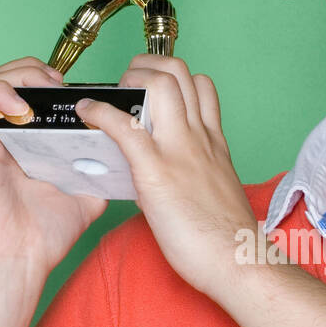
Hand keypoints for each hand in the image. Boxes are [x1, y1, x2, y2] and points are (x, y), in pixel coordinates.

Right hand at [0, 57, 107, 286]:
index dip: (55, 82)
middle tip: (61, 83)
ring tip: (44, 88)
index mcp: (31, 146)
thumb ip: (101, 172)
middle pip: (12, 79)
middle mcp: (7, 138)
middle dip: (37, 70)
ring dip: (21, 73)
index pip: (36, 95)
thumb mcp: (87, 198)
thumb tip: (127, 154)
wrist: (17, 265)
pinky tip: (24, 108)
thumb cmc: (43, 239)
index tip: (82, 89)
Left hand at [71, 54, 257, 301]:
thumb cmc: (227, 239)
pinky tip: (86, 113)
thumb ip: (197, 178)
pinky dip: (100, 111)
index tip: (151, 90)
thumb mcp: (217, 193)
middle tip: (125, 86)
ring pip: (157, 83)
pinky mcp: (157, 172)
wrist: (239, 261)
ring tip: (107, 95)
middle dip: (145, 65)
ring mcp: (180, 150)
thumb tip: (168, 184)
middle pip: (177, 71)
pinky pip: (124, 125)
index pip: (202, 87)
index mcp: (214, 143)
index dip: (174, 78)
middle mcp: (199, 137)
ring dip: (126, 79)